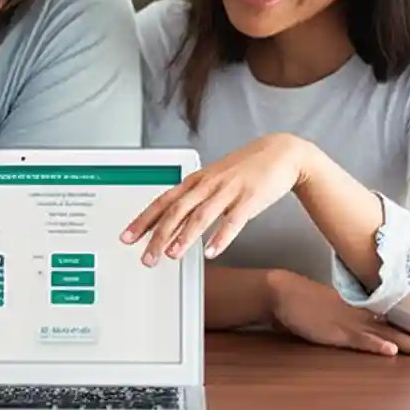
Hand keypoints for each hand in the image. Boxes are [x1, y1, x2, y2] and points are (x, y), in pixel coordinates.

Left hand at [121, 133, 312, 264]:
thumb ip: (193, 199)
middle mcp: (208, 185)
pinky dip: (220, 237)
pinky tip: (212, 251)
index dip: (143, 220)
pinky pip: (233, 220)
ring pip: (201, 215)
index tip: (128, 237)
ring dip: (185, 237)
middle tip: (147, 256)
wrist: (281, 153)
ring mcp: (228, 191)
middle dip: (158, 235)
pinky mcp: (250, 199)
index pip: (163, 202)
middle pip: (176, 211)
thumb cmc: (245, 169)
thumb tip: (170, 222)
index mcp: (196, 180)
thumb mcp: (213, 180)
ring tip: (172, 255)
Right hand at [267, 269, 409, 359]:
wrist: (286, 293)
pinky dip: (375, 345)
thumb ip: (362, 321)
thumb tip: (381, 332)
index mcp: (370, 316)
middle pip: (407, 334)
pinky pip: (359, 340)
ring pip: (391, 337)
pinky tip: (391, 351)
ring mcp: (353, 324)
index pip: (407, 327)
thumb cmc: (312, 305)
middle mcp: (368, 319)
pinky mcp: (336, 332)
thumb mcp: (342, 313)